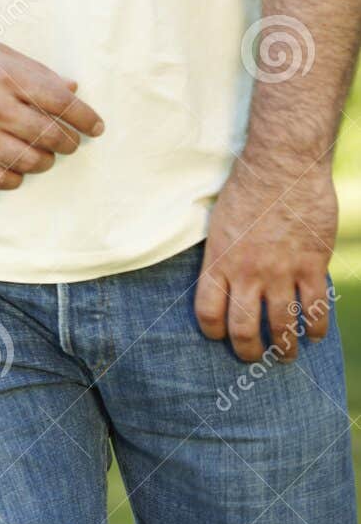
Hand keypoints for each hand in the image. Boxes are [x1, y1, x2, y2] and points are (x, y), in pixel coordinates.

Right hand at [0, 30, 103, 189]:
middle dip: (67, 142)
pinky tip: (17, 171)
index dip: (85, 118)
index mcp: (6, 73)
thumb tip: (73, 90)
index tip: (96, 127)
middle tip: (68, 142)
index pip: (61, 102)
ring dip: (44, 161)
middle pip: (49, 135)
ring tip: (43, 155)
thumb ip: (35, 72)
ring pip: (28, 161)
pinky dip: (15, 179)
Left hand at [195, 153, 337, 361]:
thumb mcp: (219, 222)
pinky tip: (314, 334)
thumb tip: (224, 277)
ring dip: (284, 348)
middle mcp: (248, 273)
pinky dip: (315, 328)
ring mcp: (281, 272)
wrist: (283, 165)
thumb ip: (222, 254)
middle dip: (249, 351)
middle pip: (244, 330)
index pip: (208, 313)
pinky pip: (315, 309)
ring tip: (286, 355)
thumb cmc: (247, 187)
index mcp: (219, 261)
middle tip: (255, 357)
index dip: (213, 332)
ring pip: (282, 327)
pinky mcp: (311, 266)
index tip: (220, 336)